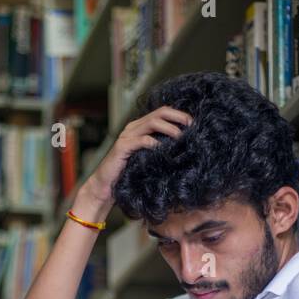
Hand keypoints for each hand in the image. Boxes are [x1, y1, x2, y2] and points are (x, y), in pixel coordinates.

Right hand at [75, 106, 192, 221]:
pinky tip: (163, 149)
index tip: (192, 123)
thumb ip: (159, 149)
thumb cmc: (127, 175)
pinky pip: (141, 140)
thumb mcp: (147, 158)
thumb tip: (182, 147)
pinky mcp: (122, 147)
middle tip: (191, 125)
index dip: (178, 115)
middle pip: (159, 113)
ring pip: (152, 123)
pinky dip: (154, 142)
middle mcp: (133, 128)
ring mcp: (126, 136)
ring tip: (181, 136)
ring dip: (169, 128)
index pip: (161, 112)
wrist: (105, 186)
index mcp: (139, 127)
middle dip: (177, 116)